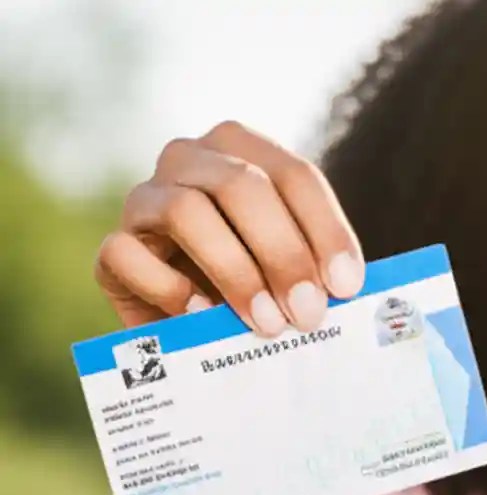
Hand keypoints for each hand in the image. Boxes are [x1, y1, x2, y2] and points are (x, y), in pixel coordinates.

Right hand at [94, 120, 364, 334]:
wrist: (189, 323)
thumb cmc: (258, 285)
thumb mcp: (293, 267)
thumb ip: (316, 266)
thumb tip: (346, 290)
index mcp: (245, 150)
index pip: (294, 175)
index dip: (325, 230)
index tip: (346, 286)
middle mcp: (190, 159)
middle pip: (242, 185)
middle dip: (282, 253)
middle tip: (308, 312)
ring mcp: (145, 198)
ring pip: (187, 211)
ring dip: (235, 272)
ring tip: (267, 323)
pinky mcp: (113, 246)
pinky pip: (129, 254)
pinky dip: (171, 289)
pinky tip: (203, 318)